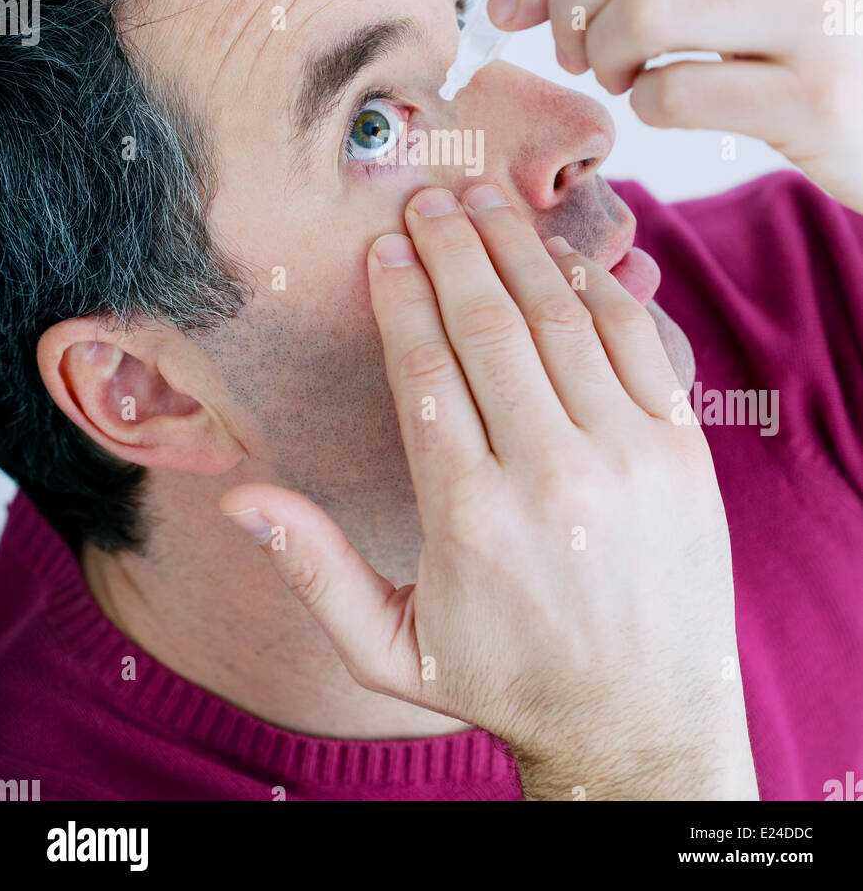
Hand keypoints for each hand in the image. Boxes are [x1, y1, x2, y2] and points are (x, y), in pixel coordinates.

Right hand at [220, 183, 757, 800]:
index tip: (384, 250)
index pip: (427, 370)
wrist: (642, 720)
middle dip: (453, 249)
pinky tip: (559, 256)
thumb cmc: (506, 679)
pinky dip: (595, 288)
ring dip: (517, 249)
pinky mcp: (681, 450)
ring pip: (561, 320)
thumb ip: (313, 569)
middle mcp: (550, 474)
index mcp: (469, 516)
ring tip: (484, 202)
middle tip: (429, 200)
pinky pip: (634, 342)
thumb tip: (240, 498)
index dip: (401, 297)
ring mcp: (626, 456)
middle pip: (490, 326)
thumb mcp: (389, 648)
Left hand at [489, 0, 862, 213]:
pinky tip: (671, 105)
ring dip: (605, 56)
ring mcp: (821, 13)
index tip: (514, 7)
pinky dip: (648, 105)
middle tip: (576, 53)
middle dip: (571, 9)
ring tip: (625, 77)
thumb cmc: (812, 39)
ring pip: (643, 12)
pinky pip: (676, 92)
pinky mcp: (817, 95)